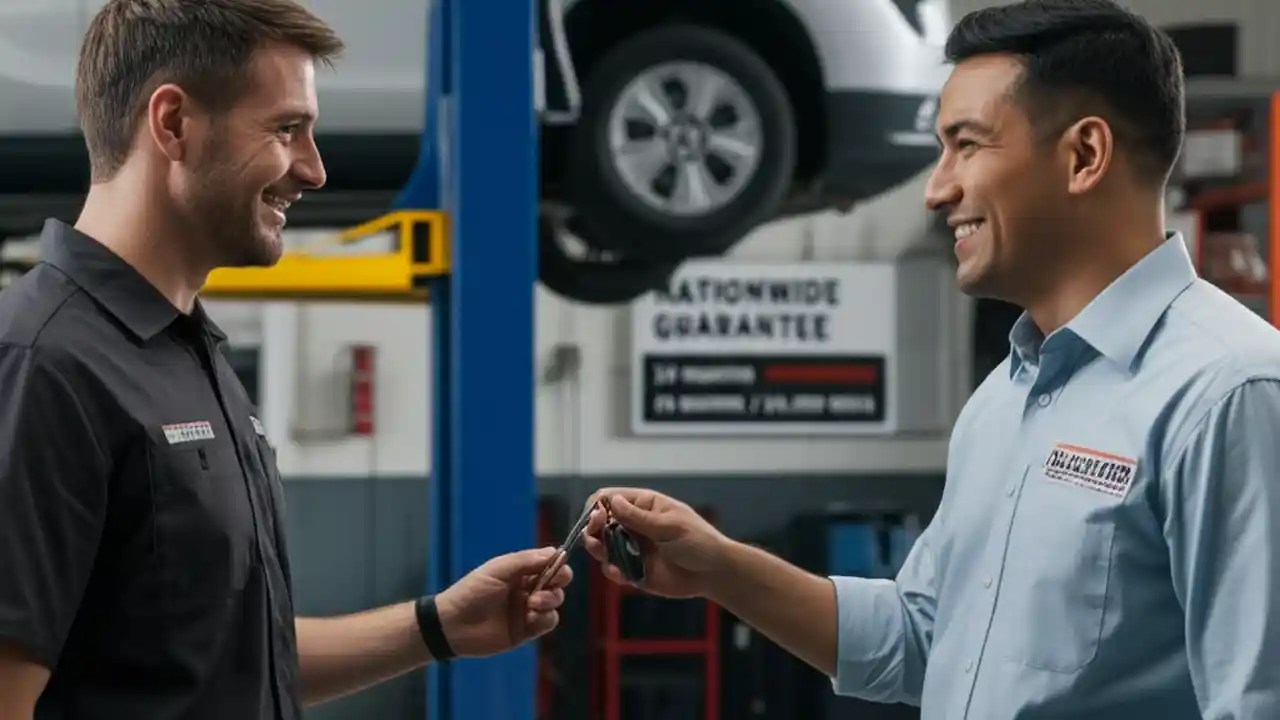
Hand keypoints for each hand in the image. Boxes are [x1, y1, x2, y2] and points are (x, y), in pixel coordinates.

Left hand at [434, 547, 570, 657]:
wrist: (453, 625)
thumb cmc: (472, 591)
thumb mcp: (498, 569)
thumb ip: (527, 561)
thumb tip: (557, 552)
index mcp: (520, 571)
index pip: (548, 563)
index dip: (558, 564)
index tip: (559, 566)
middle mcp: (527, 588)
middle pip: (557, 582)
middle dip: (558, 582)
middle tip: (549, 585)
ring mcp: (528, 610)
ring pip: (555, 602)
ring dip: (550, 600)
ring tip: (532, 603)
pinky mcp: (527, 631)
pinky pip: (548, 622)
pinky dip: (545, 618)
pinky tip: (531, 617)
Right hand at [582, 487, 729, 598]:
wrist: (713, 573)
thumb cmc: (698, 541)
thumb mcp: (670, 526)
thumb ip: (640, 518)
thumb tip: (612, 501)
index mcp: (644, 505)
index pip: (610, 498)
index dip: (598, 507)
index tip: (597, 518)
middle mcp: (633, 524)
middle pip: (600, 522)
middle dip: (593, 529)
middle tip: (595, 538)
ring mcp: (632, 547)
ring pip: (602, 545)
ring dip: (598, 549)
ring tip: (603, 554)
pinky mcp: (633, 570)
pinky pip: (613, 568)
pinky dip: (611, 570)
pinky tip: (619, 573)